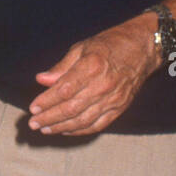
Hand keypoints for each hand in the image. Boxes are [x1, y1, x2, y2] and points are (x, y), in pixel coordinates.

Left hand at [28, 14, 159, 135]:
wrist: (143, 48)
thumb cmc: (110, 44)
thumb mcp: (82, 48)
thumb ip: (61, 67)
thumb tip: (41, 80)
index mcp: (92, 66)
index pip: (63, 90)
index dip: (46, 101)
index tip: (33, 108)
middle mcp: (103, 85)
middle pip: (71, 108)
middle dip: (49, 118)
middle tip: (33, 123)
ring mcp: (113, 99)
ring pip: (82, 120)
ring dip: (61, 127)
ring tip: (45, 129)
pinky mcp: (120, 108)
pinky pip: (97, 125)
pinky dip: (80, 131)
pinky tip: (65, 130)